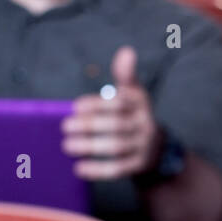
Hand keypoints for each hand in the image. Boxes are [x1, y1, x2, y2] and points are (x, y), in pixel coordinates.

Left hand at [61, 46, 162, 179]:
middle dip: (90, 126)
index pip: (120, 102)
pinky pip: (118, 169)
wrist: (156, 150)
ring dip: (90, 147)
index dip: (97, 104)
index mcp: (140, 103)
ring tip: (67, 146)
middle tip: (65, 127)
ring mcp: (144, 146)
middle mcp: (145, 124)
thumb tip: (126, 51)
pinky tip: (79, 169)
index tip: (75, 106)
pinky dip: (98, 170)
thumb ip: (125, 76)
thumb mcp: (133, 95)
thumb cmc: (134, 117)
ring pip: (116, 147)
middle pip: (117, 125)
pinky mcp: (139, 166)